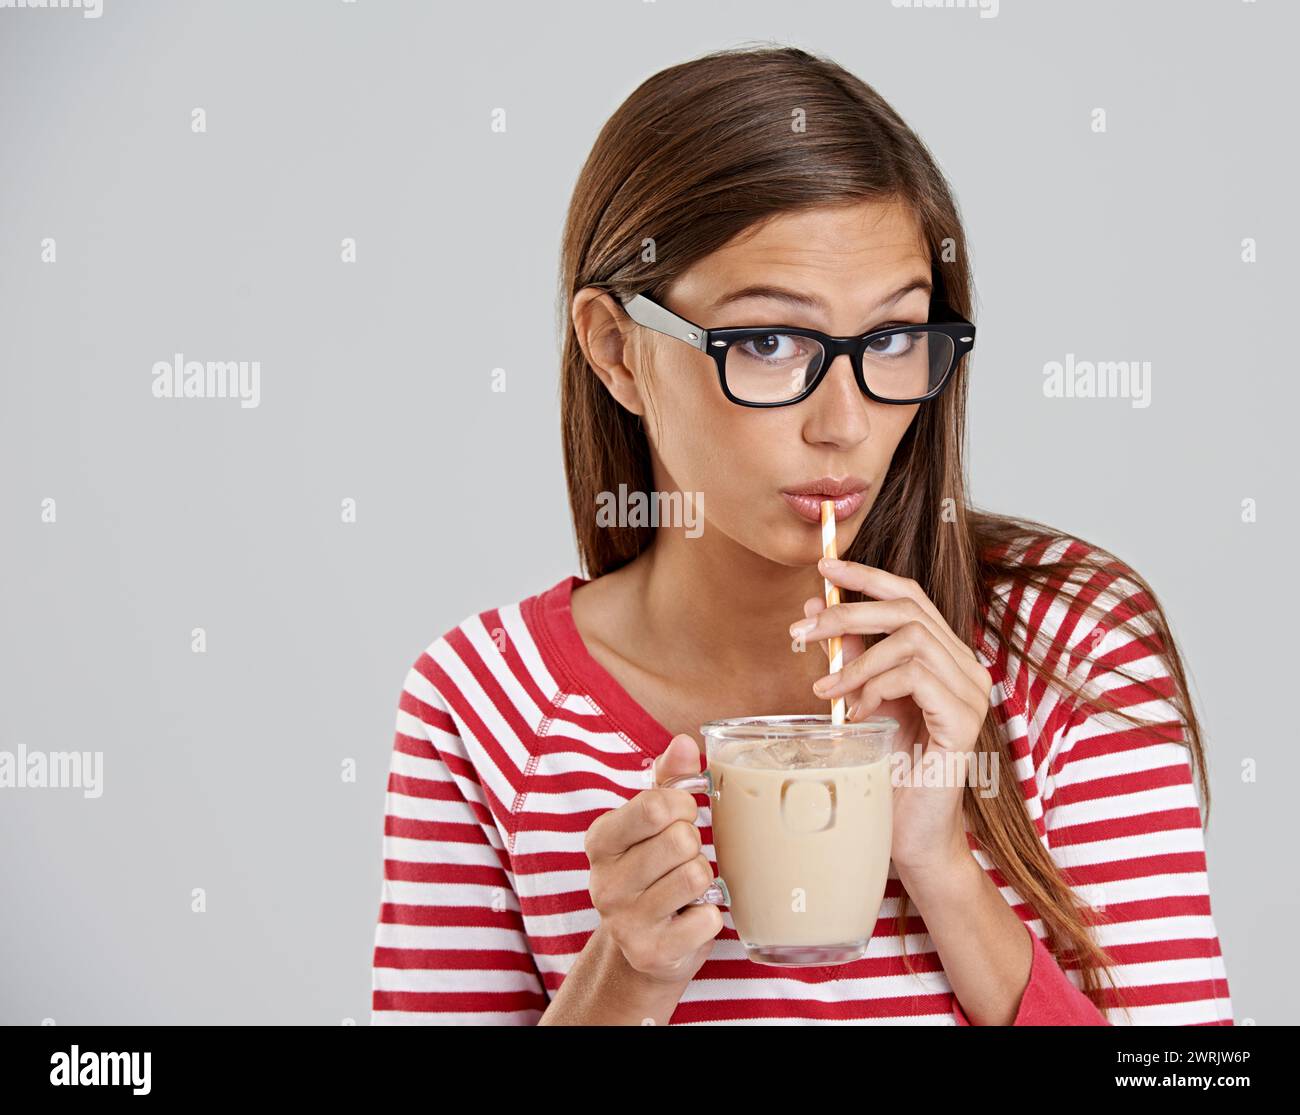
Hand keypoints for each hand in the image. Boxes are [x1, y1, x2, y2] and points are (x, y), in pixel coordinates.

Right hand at [583, 735, 724, 985]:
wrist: (645, 946)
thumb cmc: (653, 868)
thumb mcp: (651, 822)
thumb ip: (667, 779)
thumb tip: (685, 742)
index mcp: (600, 840)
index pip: (655, 805)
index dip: (683, 806)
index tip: (681, 818)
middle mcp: (603, 881)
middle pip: (681, 840)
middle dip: (695, 845)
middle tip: (682, 859)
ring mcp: (624, 921)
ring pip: (696, 875)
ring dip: (704, 880)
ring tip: (685, 888)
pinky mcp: (651, 952)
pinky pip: (708, 918)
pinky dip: (710, 915)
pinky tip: (689, 917)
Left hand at [789, 557, 993, 881]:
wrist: (909, 838)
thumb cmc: (885, 772)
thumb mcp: (859, 701)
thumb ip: (847, 655)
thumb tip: (813, 607)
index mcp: (943, 657)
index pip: (909, 596)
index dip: (867, 575)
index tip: (825, 566)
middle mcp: (965, 667)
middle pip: (908, 608)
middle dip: (847, 611)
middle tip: (800, 632)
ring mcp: (972, 693)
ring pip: (911, 638)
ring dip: (857, 658)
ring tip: (826, 690)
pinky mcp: (965, 720)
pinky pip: (917, 676)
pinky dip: (876, 686)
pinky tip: (855, 714)